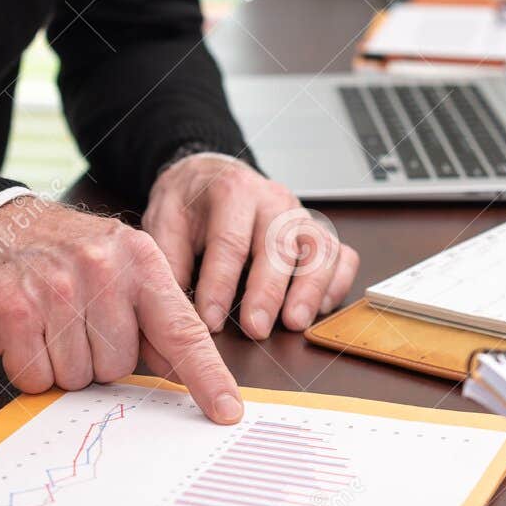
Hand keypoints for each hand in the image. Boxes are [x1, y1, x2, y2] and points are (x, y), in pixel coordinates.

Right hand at [0, 195, 242, 423]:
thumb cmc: (66, 257)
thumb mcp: (121, 270)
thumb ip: (156, 321)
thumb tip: (191, 375)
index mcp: (140, 261)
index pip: (181, 331)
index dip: (206, 377)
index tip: (227, 412)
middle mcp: (101, 267)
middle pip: (119, 367)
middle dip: (97, 359)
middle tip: (76, 324)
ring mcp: (55, 285)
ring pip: (77, 377)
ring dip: (61, 364)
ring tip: (49, 323)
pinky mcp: (13, 307)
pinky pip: (35, 376)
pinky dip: (28, 366)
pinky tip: (24, 331)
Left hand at [142, 155, 358, 338]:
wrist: (211, 175)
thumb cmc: (190, 202)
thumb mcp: (164, 218)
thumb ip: (168, 258)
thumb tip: (171, 304)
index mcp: (232, 191)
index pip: (229, 241)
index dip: (220, 284)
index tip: (209, 321)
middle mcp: (273, 200)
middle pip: (279, 245)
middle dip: (268, 292)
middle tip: (255, 329)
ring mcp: (301, 215)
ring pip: (319, 249)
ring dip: (309, 289)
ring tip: (294, 323)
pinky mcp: (317, 232)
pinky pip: (341, 255)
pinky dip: (336, 282)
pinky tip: (319, 308)